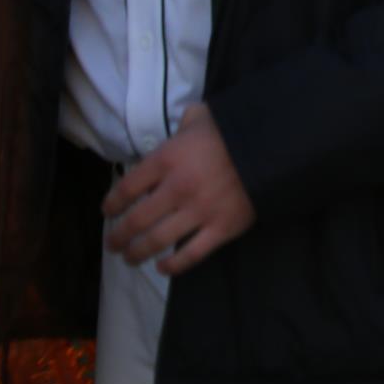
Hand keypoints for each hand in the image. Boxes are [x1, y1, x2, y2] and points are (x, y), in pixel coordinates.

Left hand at [103, 103, 254, 275]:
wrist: (275, 145)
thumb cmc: (235, 129)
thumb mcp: (205, 116)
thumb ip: (188, 122)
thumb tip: (186, 122)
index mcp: (167, 160)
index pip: (126, 187)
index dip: (112, 203)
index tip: (108, 212)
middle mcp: (176, 189)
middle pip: (136, 220)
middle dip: (119, 236)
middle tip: (114, 244)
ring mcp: (198, 211)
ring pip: (156, 241)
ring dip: (137, 253)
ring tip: (131, 258)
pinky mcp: (220, 228)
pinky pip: (190, 255)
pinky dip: (172, 265)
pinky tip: (163, 266)